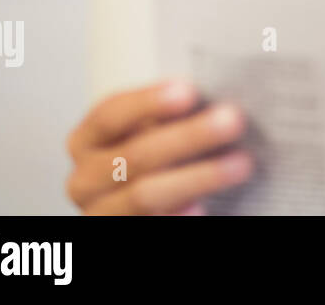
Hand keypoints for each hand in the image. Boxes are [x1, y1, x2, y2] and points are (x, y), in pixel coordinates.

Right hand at [66, 79, 253, 214]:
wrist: (137, 206)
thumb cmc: (152, 159)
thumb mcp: (147, 134)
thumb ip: (168, 118)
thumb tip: (217, 100)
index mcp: (87, 140)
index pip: (110, 116)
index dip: (149, 103)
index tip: (189, 91)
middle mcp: (85, 178)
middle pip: (135, 154)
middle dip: (188, 136)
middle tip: (232, 121)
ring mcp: (99, 212)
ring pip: (145, 194)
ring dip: (197, 177)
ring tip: (240, 164)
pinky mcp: (119, 232)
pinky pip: (148, 225)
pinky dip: (177, 215)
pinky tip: (203, 207)